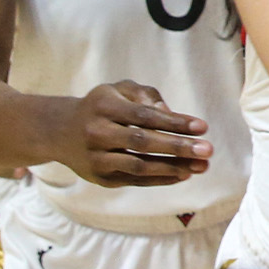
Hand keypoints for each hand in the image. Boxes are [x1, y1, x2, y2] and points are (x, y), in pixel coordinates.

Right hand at [56, 81, 213, 186]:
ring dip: (172, 167)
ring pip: (138, 166)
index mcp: (104, 106)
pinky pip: (134, 180)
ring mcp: (97, 158)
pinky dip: (160, 179)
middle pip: (142, 142)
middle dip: (178, 147)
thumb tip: (170, 113)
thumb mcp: (118, 89)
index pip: (145, 116)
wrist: (60, 131)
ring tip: (200, 166)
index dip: (175, 122)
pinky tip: (182, 174)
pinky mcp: (100, 177)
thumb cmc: (101, 105)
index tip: (202, 127)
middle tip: (207, 150)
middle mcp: (97, 132)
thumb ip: (146, 95)